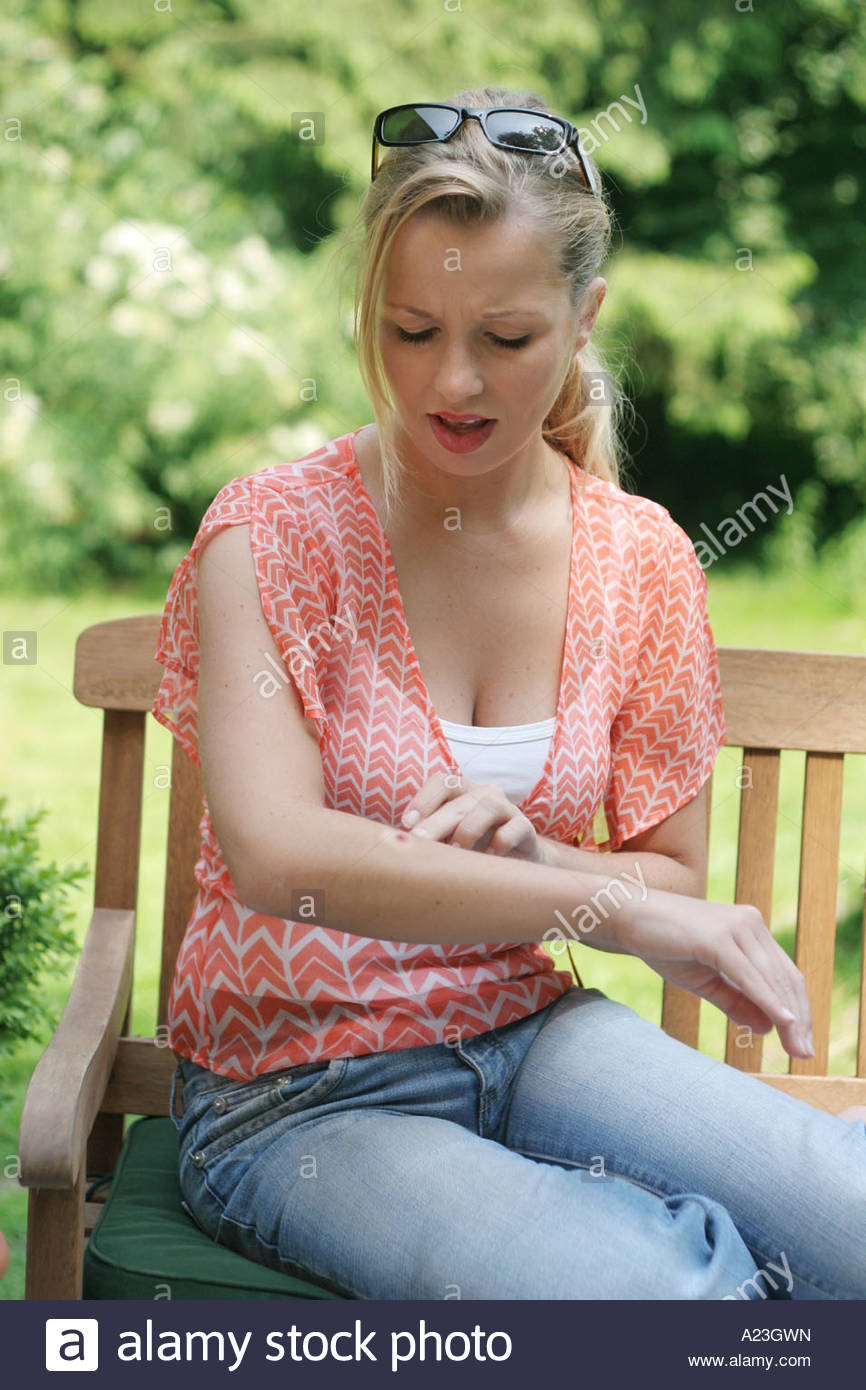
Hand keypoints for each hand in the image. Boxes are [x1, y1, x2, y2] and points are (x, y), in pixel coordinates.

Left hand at [400, 771, 549, 863]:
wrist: (518, 862)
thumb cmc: (473, 849)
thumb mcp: (447, 841)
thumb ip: (428, 838)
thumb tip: (399, 847)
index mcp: (461, 792)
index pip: (442, 782)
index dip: (423, 799)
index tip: (407, 823)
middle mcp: (484, 794)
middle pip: (459, 800)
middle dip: (436, 821)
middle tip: (420, 841)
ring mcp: (507, 809)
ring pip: (488, 806)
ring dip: (468, 828)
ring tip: (455, 851)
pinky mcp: (526, 828)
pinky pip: (515, 829)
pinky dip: (500, 842)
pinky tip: (488, 858)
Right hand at [599, 889, 813, 1059]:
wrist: (625, 917)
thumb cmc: (663, 945)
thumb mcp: (706, 981)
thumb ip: (737, 1001)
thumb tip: (767, 1028)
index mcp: (750, 929)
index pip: (785, 974)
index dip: (798, 1010)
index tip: (801, 1044)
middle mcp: (750, 923)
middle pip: (786, 978)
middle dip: (800, 1020)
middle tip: (806, 1055)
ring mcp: (736, 927)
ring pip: (772, 979)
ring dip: (789, 1017)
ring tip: (797, 1048)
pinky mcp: (719, 937)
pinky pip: (750, 975)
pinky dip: (769, 1000)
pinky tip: (783, 1022)